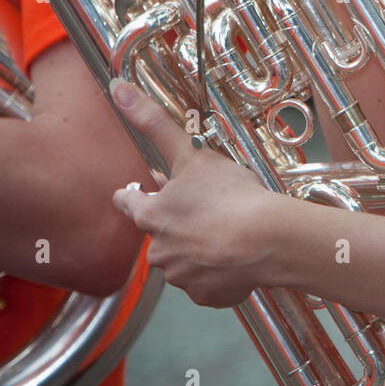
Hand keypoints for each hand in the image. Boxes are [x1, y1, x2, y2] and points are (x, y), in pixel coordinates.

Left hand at [111, 81, 281, 306]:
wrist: (267, 241)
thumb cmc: (229, 196)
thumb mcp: (192, 153)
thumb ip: (153, 122)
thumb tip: (117, 88)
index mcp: (151, 217)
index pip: (128, 203)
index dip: (135, 193)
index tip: (141, 189)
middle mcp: (159, 252)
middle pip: (159, 234)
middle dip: (177, 222)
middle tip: (204, 206)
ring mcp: (183, 279)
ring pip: (184, 260)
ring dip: (198, 247)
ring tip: (227, 230)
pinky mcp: (208, 297)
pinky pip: (208, 283)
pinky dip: (219, 271)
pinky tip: (237, 256)